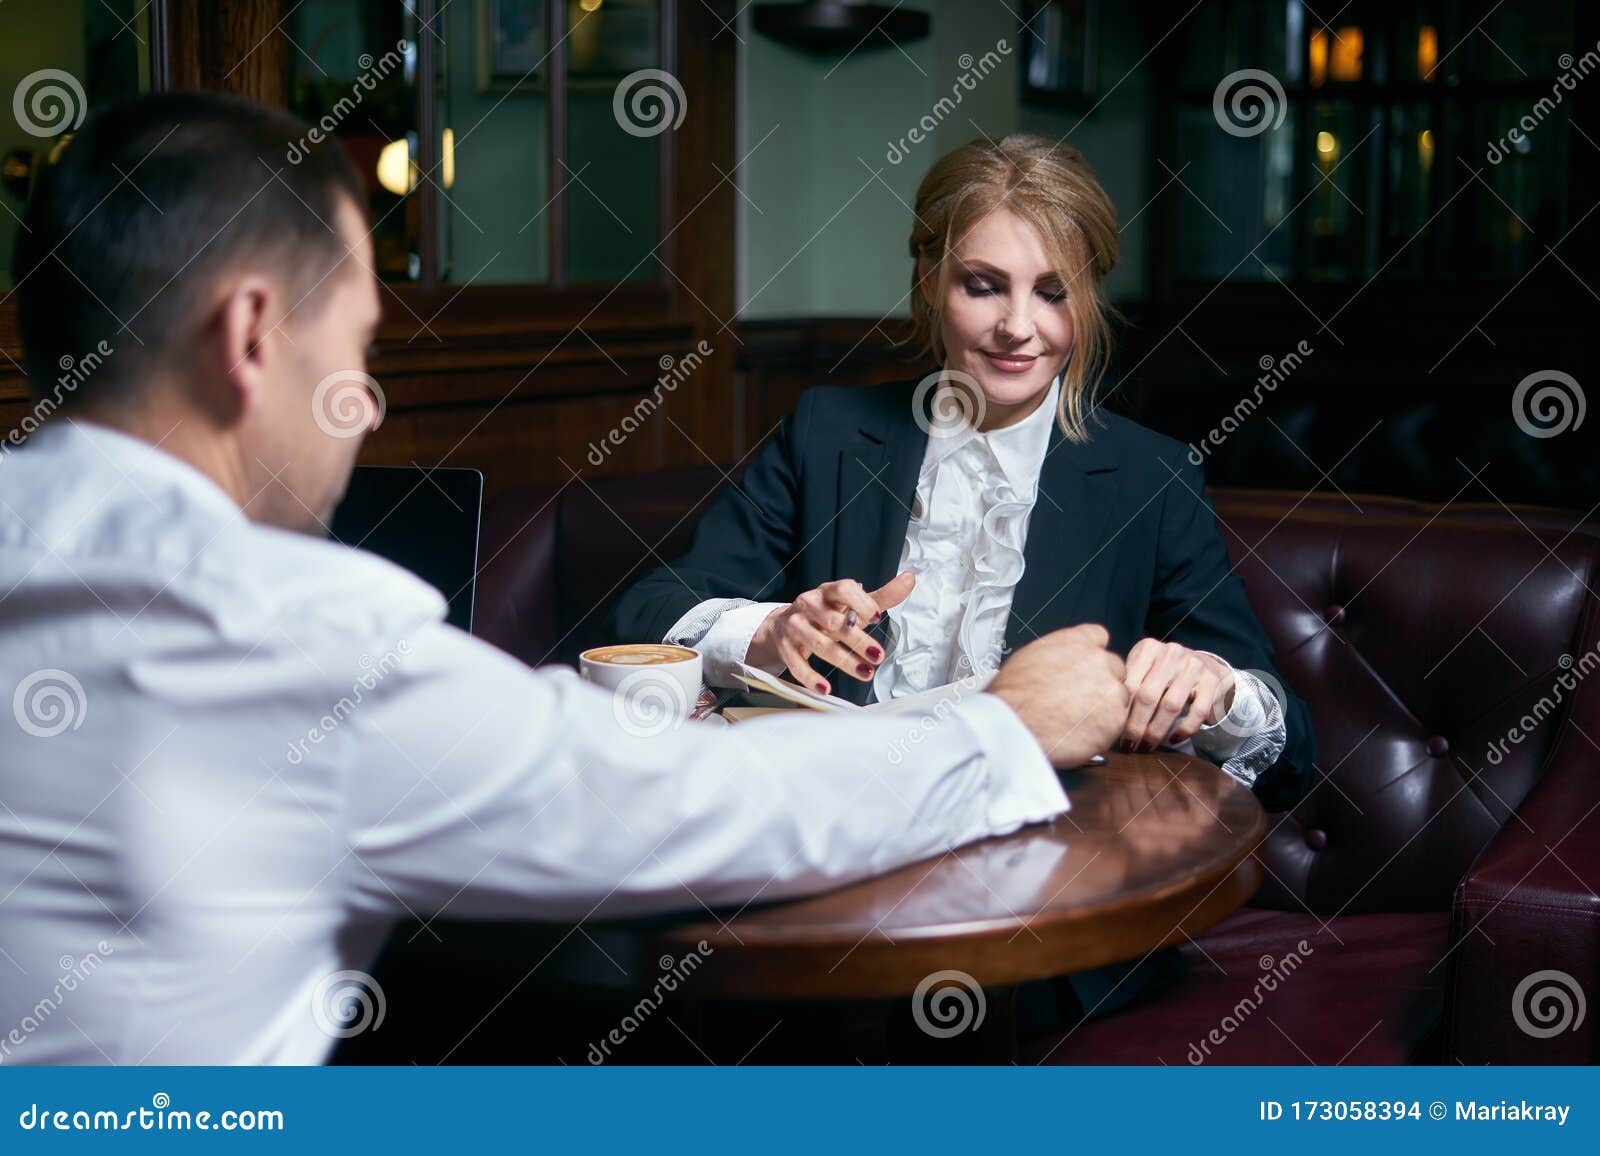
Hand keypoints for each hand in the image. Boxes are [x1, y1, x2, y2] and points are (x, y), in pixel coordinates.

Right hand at [746, 572, 915, 693]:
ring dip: (842, 660)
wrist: (783, 625)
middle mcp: (808, 605)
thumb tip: (910, 579)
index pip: (843, 589)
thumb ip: (881, 596)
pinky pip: (796, 663)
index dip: (861, 602)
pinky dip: (810, 677)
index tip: (878, 617)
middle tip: (878, 655)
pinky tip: (825, 687)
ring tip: (865, 673)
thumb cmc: (826, 614)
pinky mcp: (784, 647)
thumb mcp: (852, 605)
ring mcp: (794, 626)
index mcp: (828, 592)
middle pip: (833, 621)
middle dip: (857, 639)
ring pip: (817, 643)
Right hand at [987, 624, 1128, 767]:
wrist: (1013, 725)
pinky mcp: (1115, 719)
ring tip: (1077, 721)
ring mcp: (1110, 689)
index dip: (1092, 655)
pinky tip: (1080, 734)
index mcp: (1075, 641)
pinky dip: (1103, 731)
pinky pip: (1117, 724)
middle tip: (1082, 700)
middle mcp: (1097, 660)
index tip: (1086, 668)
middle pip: (1115, 668)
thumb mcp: (1029, 657)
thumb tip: (1062, 662)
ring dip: (1105, 708)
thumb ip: (1057, 654)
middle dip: (1102, 683)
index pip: (1099, 637)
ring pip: (1119, 697)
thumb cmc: (1012, 697)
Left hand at [1121, 639, 1234, 751]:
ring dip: (1156, 731)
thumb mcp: (1144, 667)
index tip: (1114, 731)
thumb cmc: (1164, 671)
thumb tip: (1106, 714)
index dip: (1121, 711)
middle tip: (1129, 745)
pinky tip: (1173, 739)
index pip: (1129, 684)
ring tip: (1146, 746)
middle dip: (1136, 726)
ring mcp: (1193, 666)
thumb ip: (1127, 683)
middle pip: (1148, 696)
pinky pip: (1197, 711)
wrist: (1205, 664)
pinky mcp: (1211, 681)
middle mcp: (1171, 653)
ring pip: (1171, 706)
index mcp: (1148, 648)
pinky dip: (1185, 729)